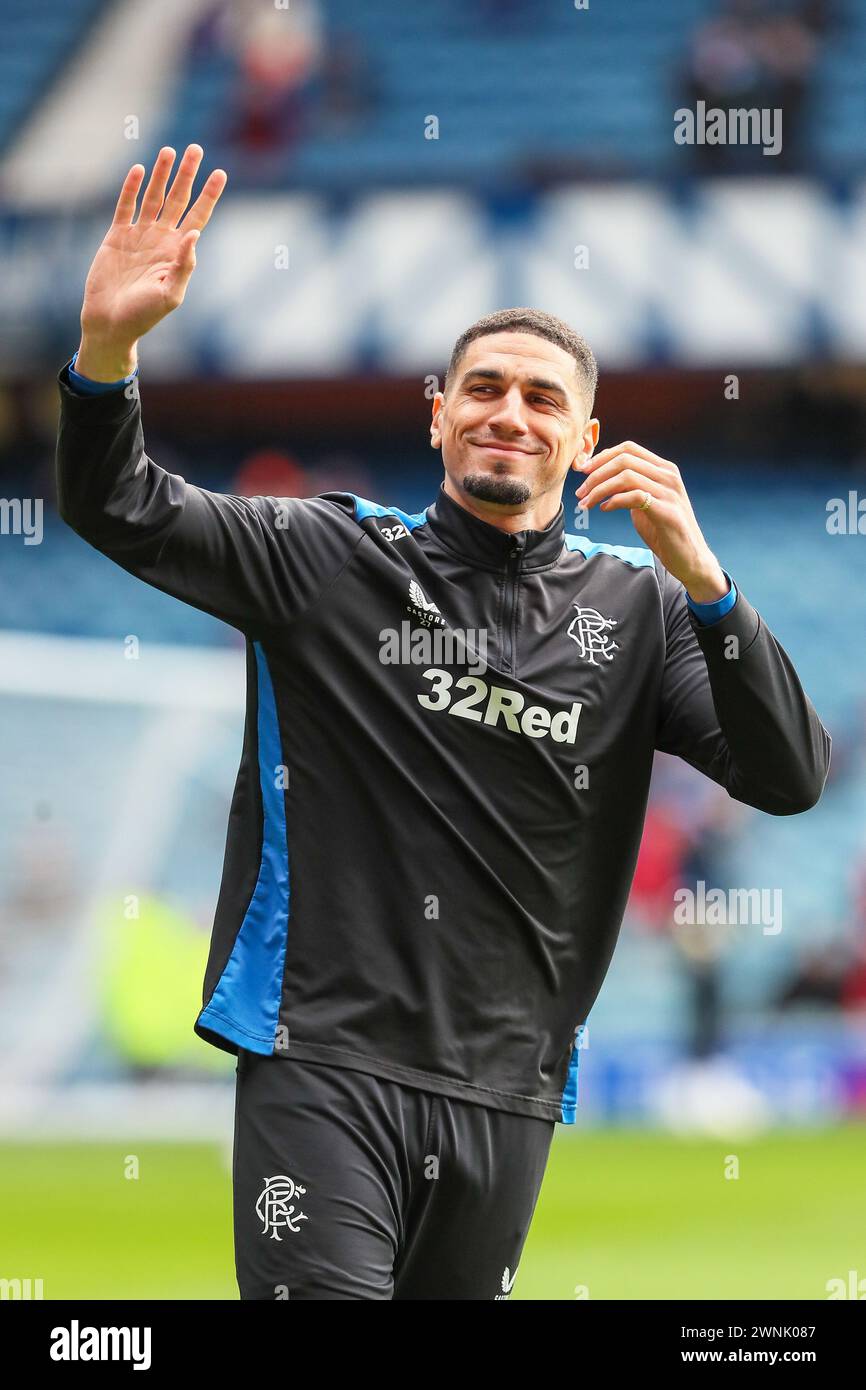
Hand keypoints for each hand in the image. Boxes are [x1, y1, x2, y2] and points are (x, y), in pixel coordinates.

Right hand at [76, 144, 226, 378]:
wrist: (111, 323)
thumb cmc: (144, 316)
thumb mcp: (170, 295)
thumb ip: (184, 265)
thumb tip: (194, 234)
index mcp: (178, 253)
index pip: (198, 216)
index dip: (209, 195)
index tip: (221, 173)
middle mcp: (161, 240)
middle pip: (178, 199)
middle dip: (187, 174)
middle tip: (195, 148)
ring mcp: (139, 236)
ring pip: (153, 197)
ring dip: (161, 174)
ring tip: (169, 151)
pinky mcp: (116, 237)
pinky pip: (125, 206)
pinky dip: (132, 188)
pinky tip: (140, 170)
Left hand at [575, 440, 727, 599]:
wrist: (689, 558)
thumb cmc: (664, 530)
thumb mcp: (645, 502)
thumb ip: (629, 487)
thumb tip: (602, 477)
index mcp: (664, 469)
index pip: (629, 448)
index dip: (602, 456)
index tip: (583, 471)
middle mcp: (668, 476)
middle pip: (624, 459)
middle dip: (596, 473)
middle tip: (580, 491)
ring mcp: (670, 493)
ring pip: (626, 476)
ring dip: (600, 489)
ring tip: (586, 503)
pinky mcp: (667, 512)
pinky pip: (634, 497)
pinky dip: (613, 501)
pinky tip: (604, 509)